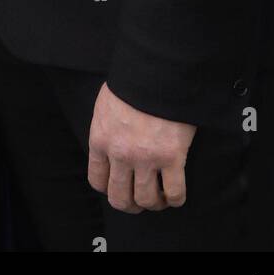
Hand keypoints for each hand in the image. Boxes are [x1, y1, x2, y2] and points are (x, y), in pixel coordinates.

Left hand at [88, 83, 196, 212]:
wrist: (157, 70)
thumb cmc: (132, 83)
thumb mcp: (106, 104)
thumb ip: (106, 128)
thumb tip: (112, 142)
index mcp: (101, 139)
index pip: (97, 180)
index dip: (109, 189)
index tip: (119, 187)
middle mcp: (120, 154)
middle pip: (120, 198)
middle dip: (130, 204)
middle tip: (140, 200)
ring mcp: (146, 158)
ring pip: (146, 200)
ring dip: (154, 203)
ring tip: (160, 198)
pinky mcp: (172, 157)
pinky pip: (174, 192)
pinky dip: (175, 199)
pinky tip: (176, 194)